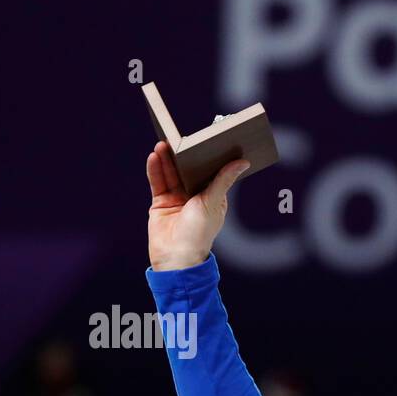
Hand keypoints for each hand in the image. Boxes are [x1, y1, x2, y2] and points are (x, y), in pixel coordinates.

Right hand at [146, 141, 249, 271]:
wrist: (176, 258)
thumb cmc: (199, 234)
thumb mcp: (213, 203)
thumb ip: (223, 180)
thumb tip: (242, 162)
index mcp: (212, 197)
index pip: (209, 172)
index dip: (206, 157)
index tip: (205, 138)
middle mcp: (195, 196)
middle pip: (188, 170)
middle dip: (183, 155)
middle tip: (179, 137)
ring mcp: (177, 199)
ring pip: (171, 174)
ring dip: (167, 160)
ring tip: (164, 143)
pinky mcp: (161, 203)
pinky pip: (158, 182)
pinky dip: (155, 169)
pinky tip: (154, 156)